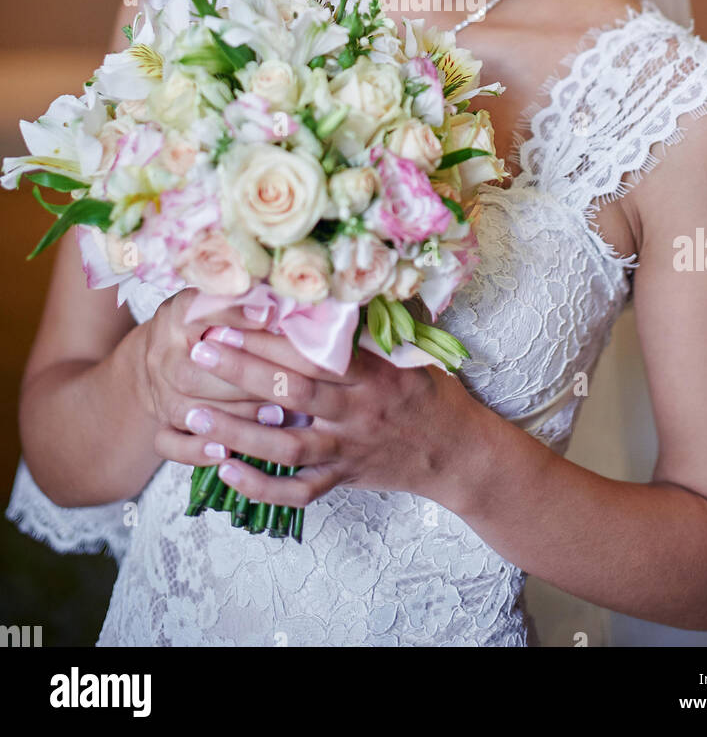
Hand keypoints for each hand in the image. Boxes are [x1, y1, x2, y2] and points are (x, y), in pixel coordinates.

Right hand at [137, 288, 285, 465]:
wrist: (165, 351)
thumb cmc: (208, 321)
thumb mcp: (222, 299)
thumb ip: (247, 299)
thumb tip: (280, 304)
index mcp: (178, 315)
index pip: (202, 312)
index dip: (235, 314)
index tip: (269, 315)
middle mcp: (161, 355)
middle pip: (193, 374)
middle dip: (244, 383)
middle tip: (288, 388)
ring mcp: (158, 392)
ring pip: (189, 412)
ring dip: (237, 418)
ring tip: (280, 418)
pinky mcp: (160, 422)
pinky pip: (169, 444)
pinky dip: (196, 451)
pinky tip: (227, 452)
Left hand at [155, 302, 479, 509]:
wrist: (458, 452)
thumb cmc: (431, 391)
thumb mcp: (414, 349)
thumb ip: (380, 318)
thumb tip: (349, 271)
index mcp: (376, 372)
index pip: (318, 352)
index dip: (274, 335)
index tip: (234, 316)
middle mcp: (359, 411)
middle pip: (294, 393)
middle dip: (243, 372)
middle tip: (199, 351)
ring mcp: (348, 449)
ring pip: (286, 447)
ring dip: (237, 432)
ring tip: (194, 415)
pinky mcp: (343, 479)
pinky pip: (298, 490)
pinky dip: (261, 486)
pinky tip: (226, 470)